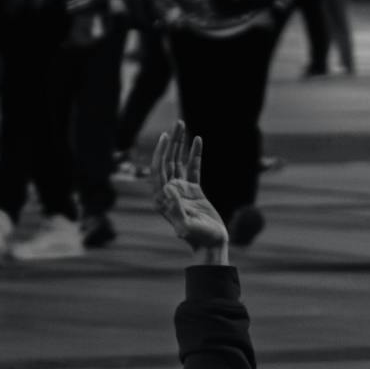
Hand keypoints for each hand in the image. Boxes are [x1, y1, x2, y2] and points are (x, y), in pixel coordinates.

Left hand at [147, 121, 227, 263]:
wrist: (211, 244)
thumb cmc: (199, 238)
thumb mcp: (186, 226)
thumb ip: (176, 210)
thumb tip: (169, 190)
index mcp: (162, 198)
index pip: (158, 170)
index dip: (161, 152)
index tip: (166, 136)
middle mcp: (169, 192)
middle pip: (167, 161)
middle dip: (172, 142)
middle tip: (178, 124)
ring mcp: (181, 190)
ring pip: (178, 162)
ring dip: (180, 144)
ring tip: (184, 126)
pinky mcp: (194, 190)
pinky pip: (193, 168)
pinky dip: (195, 154)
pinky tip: (197, 140)